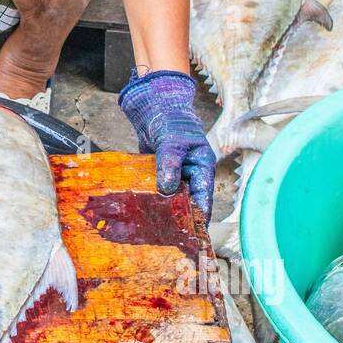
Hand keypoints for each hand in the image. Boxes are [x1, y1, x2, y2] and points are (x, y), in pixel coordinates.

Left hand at [118, 69, 215, 220]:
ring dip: (161, 210)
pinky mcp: (157, 173)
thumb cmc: (171, 119)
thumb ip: (169, 164)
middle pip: (186, 201)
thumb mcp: (172, 142)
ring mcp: (173, 174)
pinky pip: (154, 189)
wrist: (155, 105)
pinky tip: (138, 212)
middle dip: (178, 217)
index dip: (199, 216)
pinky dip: (148, 199)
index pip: (204, 197)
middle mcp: (189, 174)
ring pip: (169, 198)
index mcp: (202, 167)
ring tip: (152, 229)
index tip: (192, 234)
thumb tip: (167, 189)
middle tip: (169, 237)